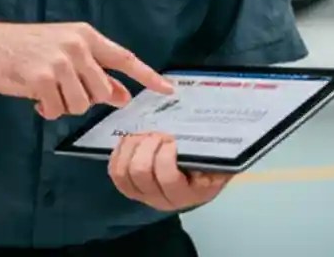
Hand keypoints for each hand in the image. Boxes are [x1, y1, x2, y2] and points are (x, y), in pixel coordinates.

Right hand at [0, 22, 174, 118]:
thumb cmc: (27, 50)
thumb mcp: (66, 55)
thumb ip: (96, 73)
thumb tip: (123, 95)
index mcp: (85, 36)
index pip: (124, 58)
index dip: (147, 76)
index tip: (167, 89)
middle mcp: (76, 46)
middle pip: (102, 91)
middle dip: (85, 99)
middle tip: (63, 90)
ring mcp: (60, 61)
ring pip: (81, 104)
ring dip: (64, 105)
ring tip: (47, 91)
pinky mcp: (42, 77)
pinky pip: (58, 110)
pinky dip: (47, 110)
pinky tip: (35, 97)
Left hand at [109, 133, 231, 211]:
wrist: (201, 174)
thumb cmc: (210, 162)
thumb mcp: (219, 159)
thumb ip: (212, 154)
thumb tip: (197, 147)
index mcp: (188, 193)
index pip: (167, 177)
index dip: (165, 154)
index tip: (174, 138)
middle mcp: (163, 200)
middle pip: (140, 172)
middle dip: (147, 145)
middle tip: (160, 133)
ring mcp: (144, 196)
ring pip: (123, 172)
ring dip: (132, 146)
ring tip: (145, 133)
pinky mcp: (130, 189)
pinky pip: (115, 172)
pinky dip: (119, 153)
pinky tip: (131, 140)